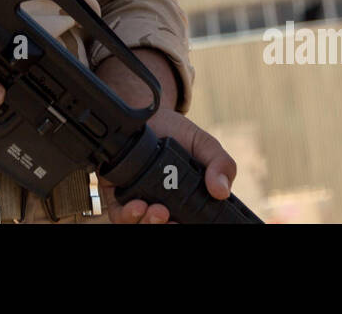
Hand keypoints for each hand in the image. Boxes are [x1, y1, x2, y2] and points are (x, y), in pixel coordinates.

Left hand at [98, 109, 235, 222]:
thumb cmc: (176, 132)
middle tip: (167, 215)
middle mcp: (163, 204)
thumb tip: (222, 191)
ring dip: (147, 222)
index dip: (187, 224)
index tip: (183, 221)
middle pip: (164, 225)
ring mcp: (140, 201)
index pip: (189, 220)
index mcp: (186, 199)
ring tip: (155, 210)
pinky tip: (136, 205)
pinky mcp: (119, 196)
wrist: (146, 114)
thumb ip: (221, 163)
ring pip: (141, 225)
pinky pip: (120, 216)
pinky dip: (127, 216)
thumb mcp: (205, 144)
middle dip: (165, 227)